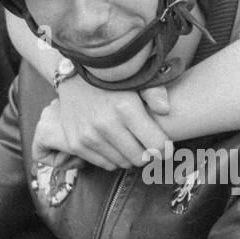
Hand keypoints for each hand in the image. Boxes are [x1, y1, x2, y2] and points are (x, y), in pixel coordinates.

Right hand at [34, 75, 170, 170]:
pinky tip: (114, 143)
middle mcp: (105, 124)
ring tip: (130, 140)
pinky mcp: (75, 144)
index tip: (163, 143)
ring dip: (130, 156)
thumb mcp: (137, 77)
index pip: (157, 145)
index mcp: (125, 108)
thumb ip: (155, 92)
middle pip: (140, 158)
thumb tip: (165, 110)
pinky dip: (113, 158)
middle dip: (148, 153)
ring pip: (123, 163)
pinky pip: (106, 164)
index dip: (164, 146)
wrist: (74, 74)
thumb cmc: (112, 78)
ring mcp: (88, 136)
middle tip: (147, 143)